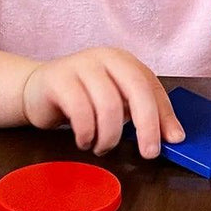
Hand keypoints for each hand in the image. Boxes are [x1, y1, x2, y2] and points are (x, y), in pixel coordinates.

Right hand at [21, 47, 185, 158]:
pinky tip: (84, 140)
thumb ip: (143, 115)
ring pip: (108, 105)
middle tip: (148, 153)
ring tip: (102, 146)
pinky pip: (80, 111)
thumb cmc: (82, 98)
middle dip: (146, 126)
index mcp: (124, 61)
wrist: (36, 90)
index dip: (164, 115)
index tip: (173, 141)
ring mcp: (81, 65)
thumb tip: (174, 137)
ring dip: (109, 136)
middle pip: (136, 90)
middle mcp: (105, 58)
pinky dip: (87, 133)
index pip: (152, 87)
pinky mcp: (58, 79)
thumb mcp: (117, 103)